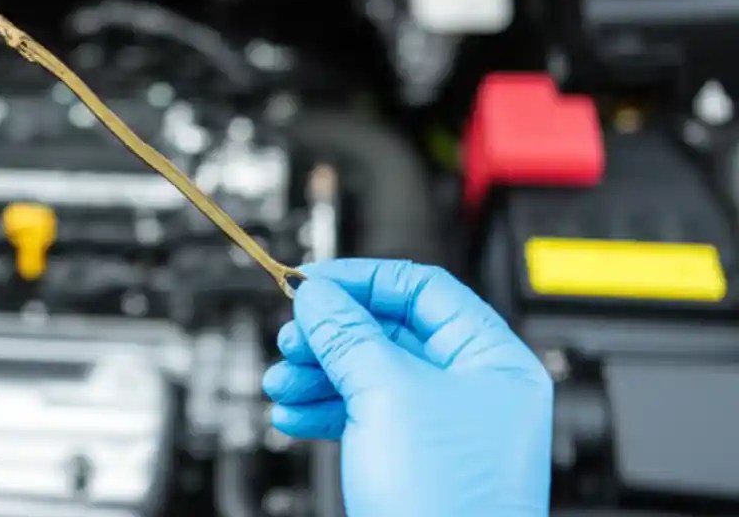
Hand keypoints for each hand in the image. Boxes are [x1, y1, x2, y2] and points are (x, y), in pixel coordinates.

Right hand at [263, 259, 551, 516]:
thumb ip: (348, 335)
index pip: (422, 290)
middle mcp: (472, 389)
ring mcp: (442, 428)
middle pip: (388, 332)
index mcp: (492, 360)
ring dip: (316, 373)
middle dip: (330, 334)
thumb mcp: (388, 395)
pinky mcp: (412, 460)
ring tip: (282, 380)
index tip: (312, 281)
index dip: (361, 279)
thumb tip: (319, 295)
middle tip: (292, 336)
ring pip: (368, 375)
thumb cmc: (449, 502)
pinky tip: (292, 413)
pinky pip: (362, 416)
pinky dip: (322, 411)